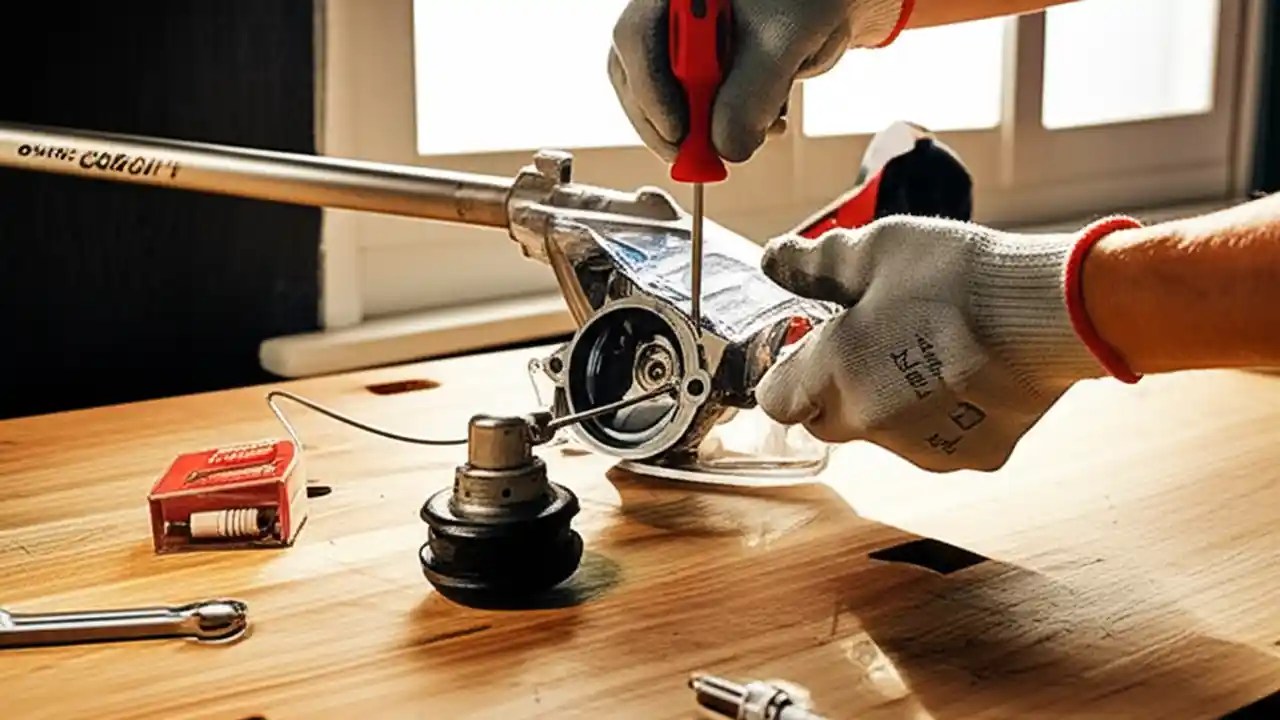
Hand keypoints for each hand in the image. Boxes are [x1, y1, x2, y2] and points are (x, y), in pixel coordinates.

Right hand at [608, 0, 909, 162]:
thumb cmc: (808, 0)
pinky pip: (693, 111)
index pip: (635, 40)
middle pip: (636, 76)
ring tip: (748, 137)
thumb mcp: (782, 42)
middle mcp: (670, 16)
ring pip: (663, 100)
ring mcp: (682, 46)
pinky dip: (722, 130)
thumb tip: (725, 150)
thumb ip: (753, 94)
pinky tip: (763, 124)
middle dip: (668, 124)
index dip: (650, 92)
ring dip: (702, 132)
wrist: (832, 2)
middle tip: (698, 159)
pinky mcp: (701, 74)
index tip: (680, 134)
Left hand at [755, 215, 1124, 471]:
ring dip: (893, 402)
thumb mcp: (875, 251)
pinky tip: (972, 372)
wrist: (1052, 313)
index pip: (777, 400)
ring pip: (885, 432)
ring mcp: (923, 448)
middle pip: (828, 421)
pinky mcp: (974, 456)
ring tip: (933, 347)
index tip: (814, 344)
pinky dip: (947, 415)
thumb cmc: (955, 278)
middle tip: (874, 340)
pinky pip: (942, 440)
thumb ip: (814, 263)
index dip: (789, 372)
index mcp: (833, 376)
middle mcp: (870, 423)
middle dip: (838, 389)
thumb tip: (773, 261)